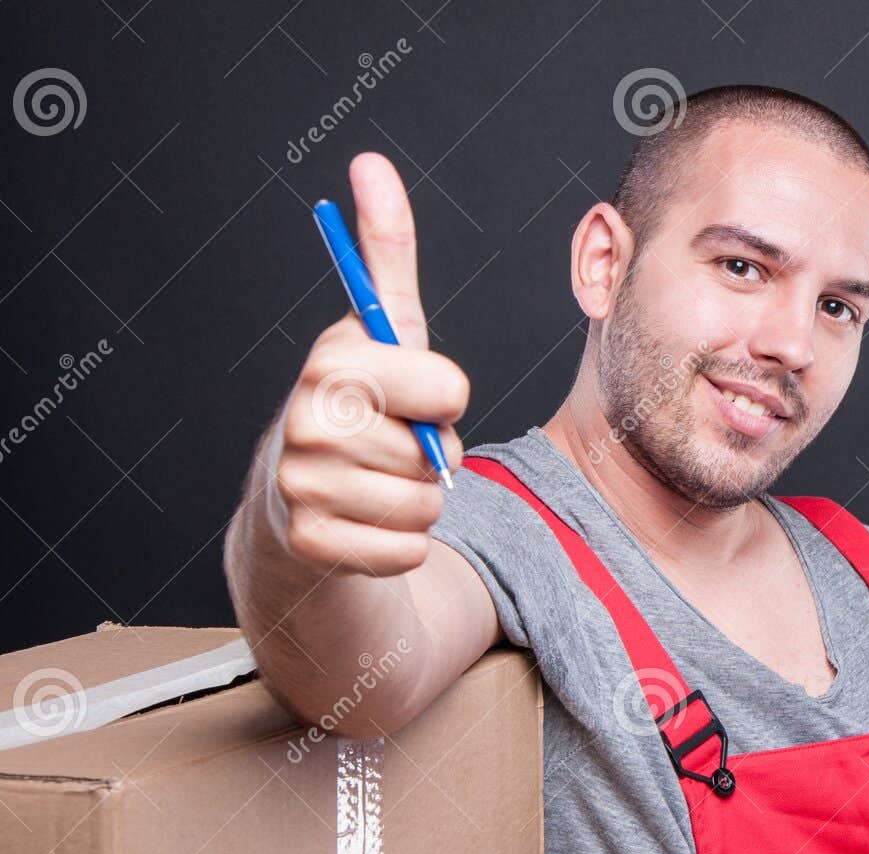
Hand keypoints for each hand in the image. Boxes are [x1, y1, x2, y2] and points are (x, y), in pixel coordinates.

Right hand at [268, 153, 467, 576]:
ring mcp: (301, 482)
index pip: (450, 388)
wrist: (296, 503)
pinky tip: (368, 524)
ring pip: (426, 505)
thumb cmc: (361, 406)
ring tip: (379, 484)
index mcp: (334, 358)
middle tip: (394, 446)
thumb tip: (371, 164)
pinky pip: (407, 552)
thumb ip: (384, 253)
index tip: (415, 396)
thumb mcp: (381, 331)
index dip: (446, 399)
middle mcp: (308, 416)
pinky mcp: (309, 544)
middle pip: (438, 454)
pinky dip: (402, 547)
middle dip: (432, 457)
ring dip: (419, 503)